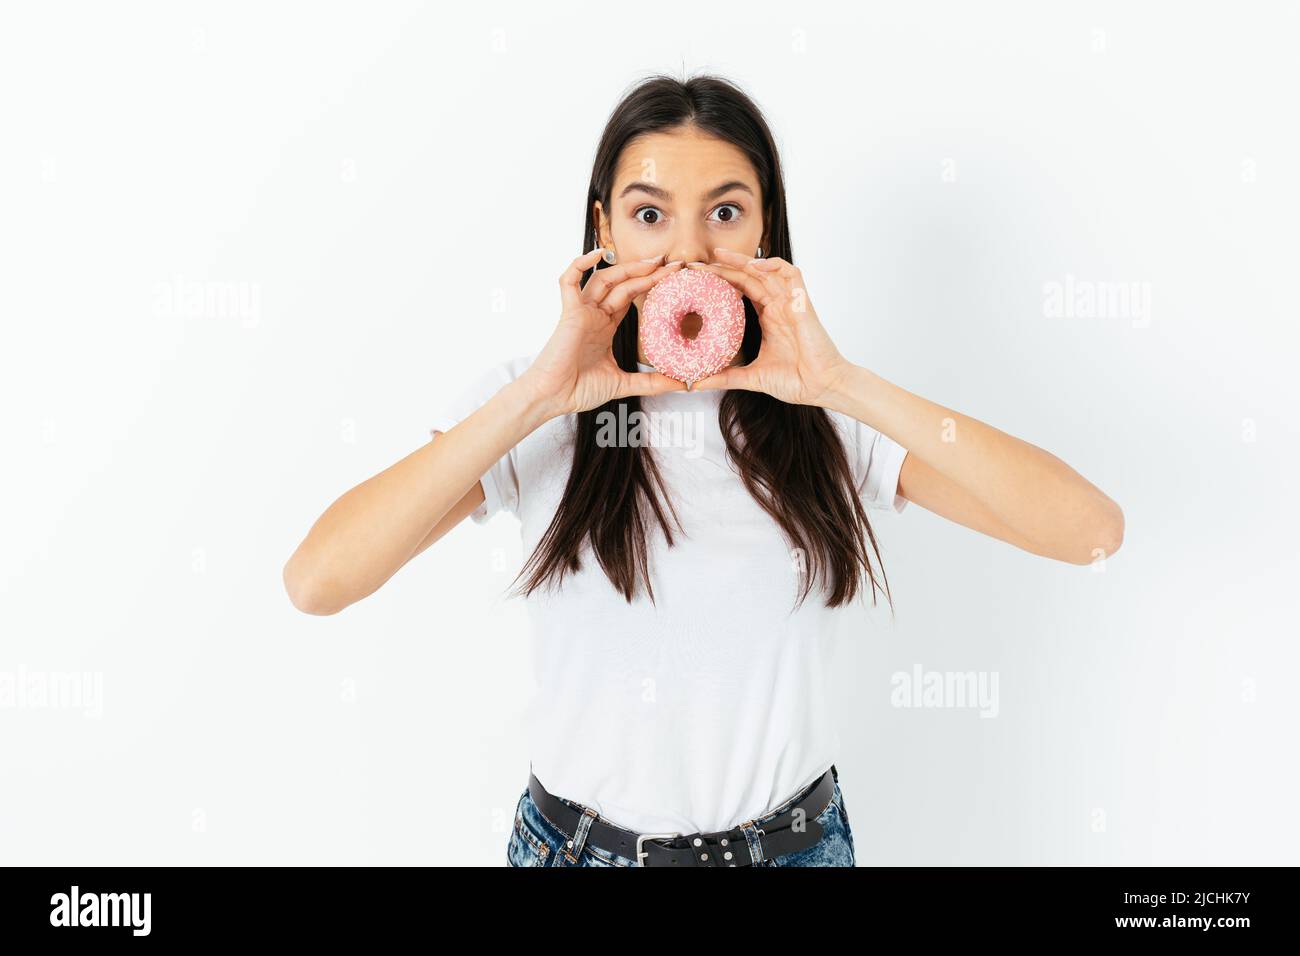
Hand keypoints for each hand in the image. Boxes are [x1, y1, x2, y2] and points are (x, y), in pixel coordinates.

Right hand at [519, 249, 686, 416]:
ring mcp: (582, 312)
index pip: (631, 297)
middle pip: (623, 284)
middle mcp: (595, 315)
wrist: (553, 397)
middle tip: (672, 263)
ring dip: (627, 268)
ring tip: (652, 262)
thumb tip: (680, 383)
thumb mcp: (623, 383)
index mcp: (605, 326)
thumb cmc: (578, 389)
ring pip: (604, 279)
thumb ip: (651, 382)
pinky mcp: (569, 313)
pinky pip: (569, 282)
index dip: (650, 284)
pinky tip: (596, 254)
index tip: (674, 277)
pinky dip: (579, 265)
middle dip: (647, 271)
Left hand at [685, 248, 852, 406]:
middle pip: (749, 276)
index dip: (720, 281)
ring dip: (744, 260)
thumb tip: (695, 383)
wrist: (821, 387)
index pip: (741, 290)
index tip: (696, 279)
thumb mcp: (752, 377)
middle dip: (725, 266)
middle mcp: (778, 306)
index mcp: (768, 318)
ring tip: (720, 255)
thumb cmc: (795, 381)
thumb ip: (725, 377)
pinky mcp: (803, 303)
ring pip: (766, 270)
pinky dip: (775, 265)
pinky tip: (756, 266)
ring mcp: (790, 303)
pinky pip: (792, 274)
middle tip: (698, 263)